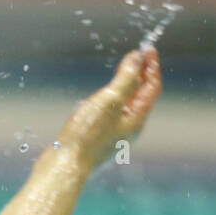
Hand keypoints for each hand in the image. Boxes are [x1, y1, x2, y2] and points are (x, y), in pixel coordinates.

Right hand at [57, 47, 161, 169]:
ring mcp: (113, 136)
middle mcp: (128, 129)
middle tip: (136, 56)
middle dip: (140, 75)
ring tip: (121, 72)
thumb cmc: (87, 134)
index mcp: (136, 120)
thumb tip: (137, 58)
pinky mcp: (97, 141)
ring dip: (125, 87)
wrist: (64, 166)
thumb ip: (126, 78)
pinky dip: (110, 101)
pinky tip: (97, 100)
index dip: (151, 66)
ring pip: (124, 107)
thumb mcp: (109, 100)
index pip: (151, 87)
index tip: (147, 48)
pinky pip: (109, 116)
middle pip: (140, 97)